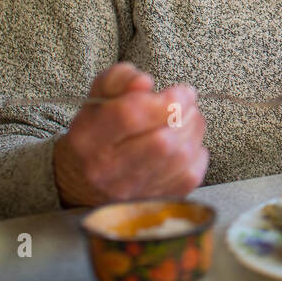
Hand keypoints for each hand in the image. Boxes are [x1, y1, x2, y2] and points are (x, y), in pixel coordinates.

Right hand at [53, 62, 208, 206]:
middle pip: (160, 142)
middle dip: (184, 116)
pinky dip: (196, 153)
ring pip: (179, 159)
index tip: (181, 91)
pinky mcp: (154, 201)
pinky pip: (189, 175)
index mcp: (89, 138)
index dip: (164, 101)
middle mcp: (108, 169)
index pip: (130, 116)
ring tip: (187, 119)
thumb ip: (119, 79)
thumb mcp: (98, 96)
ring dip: (193, 131)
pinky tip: (186, 142)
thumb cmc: (98, 129)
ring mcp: (132, 191)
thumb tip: (144, 82)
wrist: (85, 180)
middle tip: (186, 103)